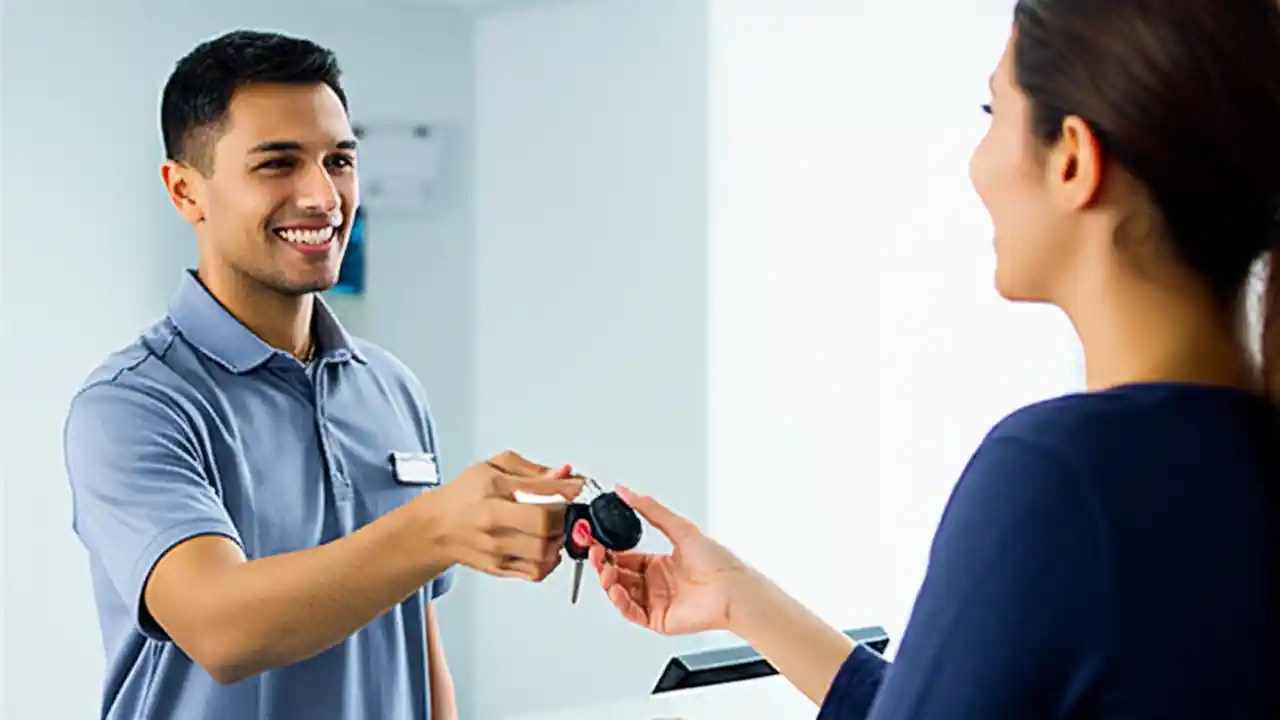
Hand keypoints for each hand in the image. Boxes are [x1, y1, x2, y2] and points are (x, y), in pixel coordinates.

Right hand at [425, 450, 582, 580]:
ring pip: (544, 554)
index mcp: (491, 497)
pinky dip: (550, 561)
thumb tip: (564, 475)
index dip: (568, 492)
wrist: (437, 527)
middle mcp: (493, 528)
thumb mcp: (494, 467)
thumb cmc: (464, 495)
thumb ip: (532, 471)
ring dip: (560, 540)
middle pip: (544, 529)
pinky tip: (547, 546)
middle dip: (566, 517)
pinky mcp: (500, 569)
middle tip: (568, 509)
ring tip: (556, 527)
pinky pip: (536, 572)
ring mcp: (497, 552)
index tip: (579, 488)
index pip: (540, 498)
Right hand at [588, 485, 754, 634]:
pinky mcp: (657, 619)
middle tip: (594, 553)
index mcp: (660, 562)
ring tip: (604, 570)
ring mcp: (655, 601)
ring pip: (621, 593)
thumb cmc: (717, 562)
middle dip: (603, 564)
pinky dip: (620, 601)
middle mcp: (656, 582)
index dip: (608, 550)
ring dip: (608, 581)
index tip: (595, 540)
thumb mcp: (681, 528)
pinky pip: (631, 612)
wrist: (732, 590)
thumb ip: (651, 509)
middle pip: (619, 574)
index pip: (625, 556)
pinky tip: (615, 589)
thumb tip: (626, 491)